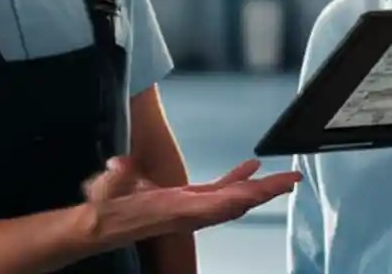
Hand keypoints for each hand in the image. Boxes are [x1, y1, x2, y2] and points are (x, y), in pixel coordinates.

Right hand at [79, 159, 299, 250]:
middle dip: (264, 192)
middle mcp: (189, 212)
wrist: (99, 227)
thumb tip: (119, 164)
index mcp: (174, 210)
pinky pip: (220, 191)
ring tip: (284, 176)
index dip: (239, 198)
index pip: (214, 205)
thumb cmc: (102, 212)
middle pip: (235, 203)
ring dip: (259, 188)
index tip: (261, 192)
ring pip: (233, 199)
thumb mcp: (103, 194)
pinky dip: (238, 179)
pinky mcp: (188, 201)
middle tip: (292, 180)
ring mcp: (192, 207)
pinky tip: (251, 168)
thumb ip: (113, 180)